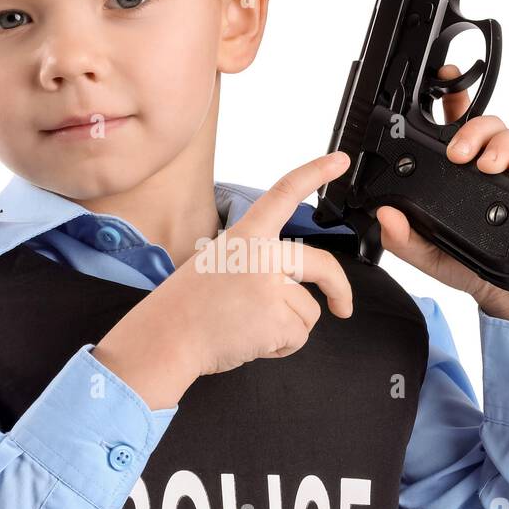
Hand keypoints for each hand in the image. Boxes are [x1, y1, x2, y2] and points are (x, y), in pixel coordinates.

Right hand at [93, 151, 355, 404]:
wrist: (166, 338)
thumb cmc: (187, 306)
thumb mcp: (218, 263)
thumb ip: (256, 261)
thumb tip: (293, 281)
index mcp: (245, 235)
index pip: (285, 193)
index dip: (316, 173)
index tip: (340, 161)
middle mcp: (261, 255)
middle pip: (323, 265)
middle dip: (340, 289)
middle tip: (342, 306)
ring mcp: (270, 286)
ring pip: (308, 311)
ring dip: (287, 327)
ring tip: (249, 328)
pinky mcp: (276, 319)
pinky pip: (298, 335)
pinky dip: (281, 346)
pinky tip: (251, 341)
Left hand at [374, 65, 508, 331]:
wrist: (508, 296)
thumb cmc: (468, 267)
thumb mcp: (427, 254)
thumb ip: (403, 238)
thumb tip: (385, 215)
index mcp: (462, 172)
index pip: (458, 123)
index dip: (452, 95)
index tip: (445, 79)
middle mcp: (493, 166)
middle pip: (488, 124)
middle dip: (473, 130)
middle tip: (459, 154)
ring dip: (502, 145)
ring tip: (489, 165)